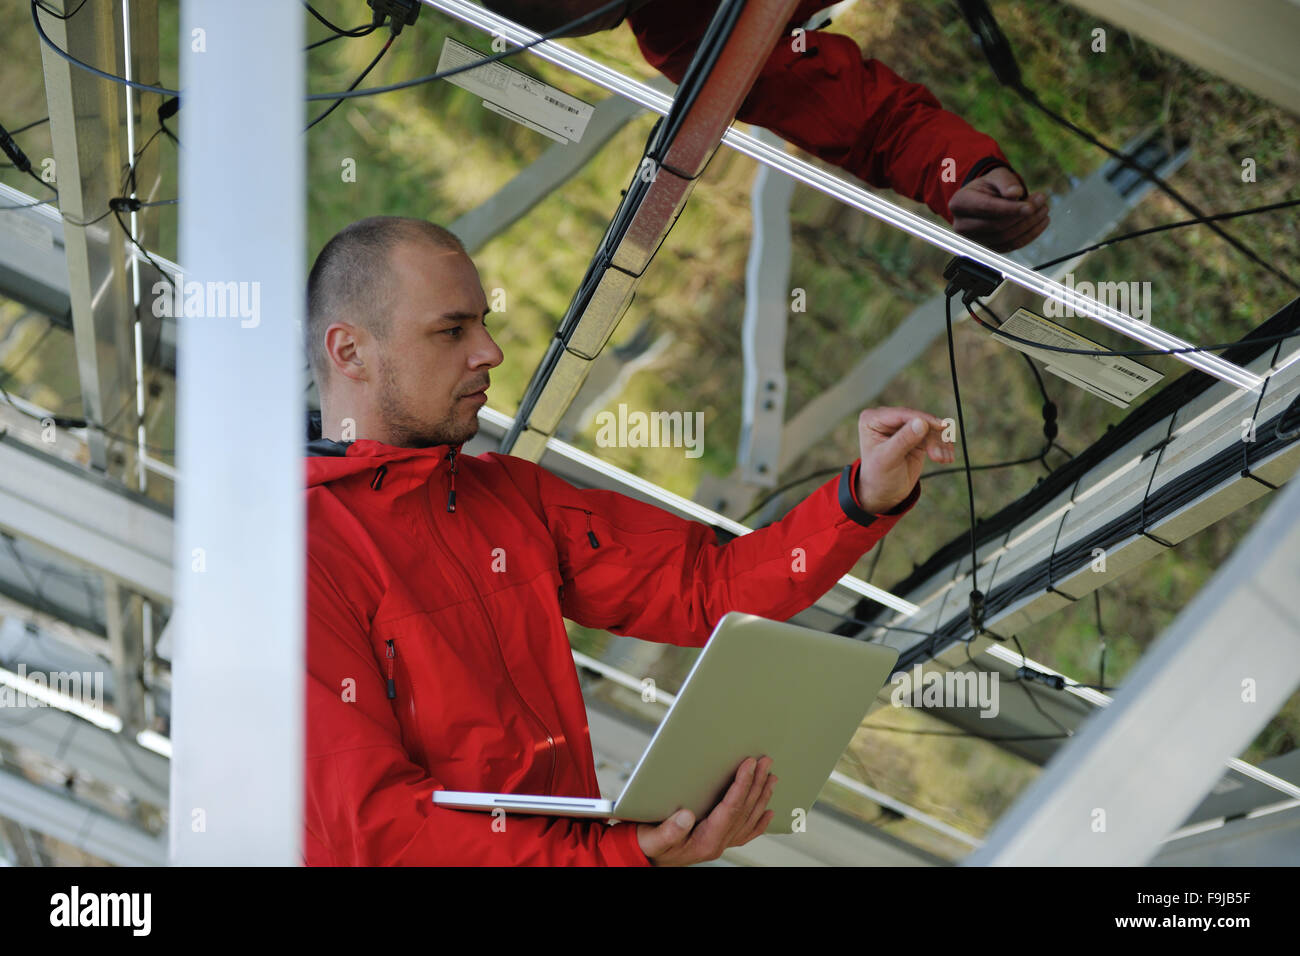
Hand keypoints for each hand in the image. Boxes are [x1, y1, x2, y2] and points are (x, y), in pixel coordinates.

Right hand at [636, 756, 775, 865]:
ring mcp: (720, 843)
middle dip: (756, 783)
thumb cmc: (648, 845)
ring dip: (761, 796)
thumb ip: (669, 830)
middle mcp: (718, 843)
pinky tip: (768, 812)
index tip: (749, 764)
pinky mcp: (718, 841)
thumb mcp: (652, 837)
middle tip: (765, 762)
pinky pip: (745, 832)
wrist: (645, 857)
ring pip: (748, 818)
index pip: (731, 808)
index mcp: (706, 841)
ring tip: (770, 777)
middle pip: (744, 810)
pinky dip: (759, 822)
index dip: (742, 784)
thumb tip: (686, 816)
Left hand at [856, 407, 952, 514]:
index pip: (901, 415)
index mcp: (872, 419)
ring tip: (944, 459)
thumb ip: (903, 440)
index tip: (941, 427)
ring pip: (929, 427)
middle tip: (941, 453)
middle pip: (917, 419)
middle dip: (933, 434)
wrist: (884, 493)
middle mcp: (887, 419)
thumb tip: (921, 422)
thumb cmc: (878, 477)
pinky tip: (945, 457)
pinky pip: (933, 435)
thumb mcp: (888, 459)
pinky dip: (942, 445)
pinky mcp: (916, 435)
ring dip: (940, 442)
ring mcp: (902, 426)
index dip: (922, 419)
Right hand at [949, 166, 1048, 251]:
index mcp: (960, 203)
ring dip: (1029, 226)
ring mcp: (973, 240)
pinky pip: (1010, 246)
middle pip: (996, 226)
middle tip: (1042, 203)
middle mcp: (962, 225)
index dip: (1010, 209)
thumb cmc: (989, 186)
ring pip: (1005, 238)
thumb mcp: (996, 176)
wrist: (984, 199)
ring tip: (1043, 210)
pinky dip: (1028, 236)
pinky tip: (1040, 223)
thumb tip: (1016, 194)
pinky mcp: (987, 248)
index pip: (987, 209)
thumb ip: (1006, 182)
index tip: (1031, 206)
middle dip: (1023, 216)